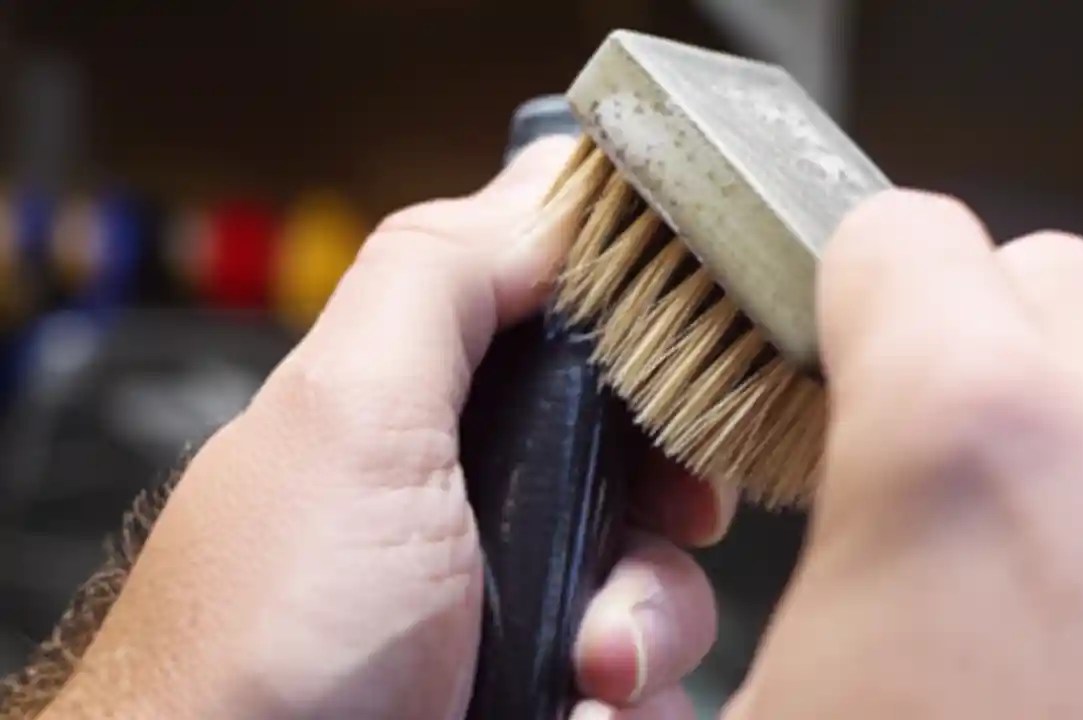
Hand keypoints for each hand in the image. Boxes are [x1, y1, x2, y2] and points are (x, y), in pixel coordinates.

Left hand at [41, 138, 734, 719]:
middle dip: (661, 519)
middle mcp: (472, 509)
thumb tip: (545, 179)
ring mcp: (507, 612)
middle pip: (640, 470)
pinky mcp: (538, 695)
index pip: (578, 341)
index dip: (650, 359)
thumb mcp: (350, 421)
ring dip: (649, 631)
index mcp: (430, 416)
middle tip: (632, 557)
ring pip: (658, 588)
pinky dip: (633, 703)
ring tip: (588, 675)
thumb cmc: (261, 642)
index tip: (691, 392)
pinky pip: (643, 685)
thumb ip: (441, 280)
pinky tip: (582, 714)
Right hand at [727, 190, 1082, 717]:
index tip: (848, 358)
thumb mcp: (771, 683)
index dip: (853, 300)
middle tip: (951, 487)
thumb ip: (772, 535)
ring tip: (1055, 567)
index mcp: (965, 432)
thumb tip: (768, 509)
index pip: (897, 234)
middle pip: (1049, 278)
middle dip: (986, 354)